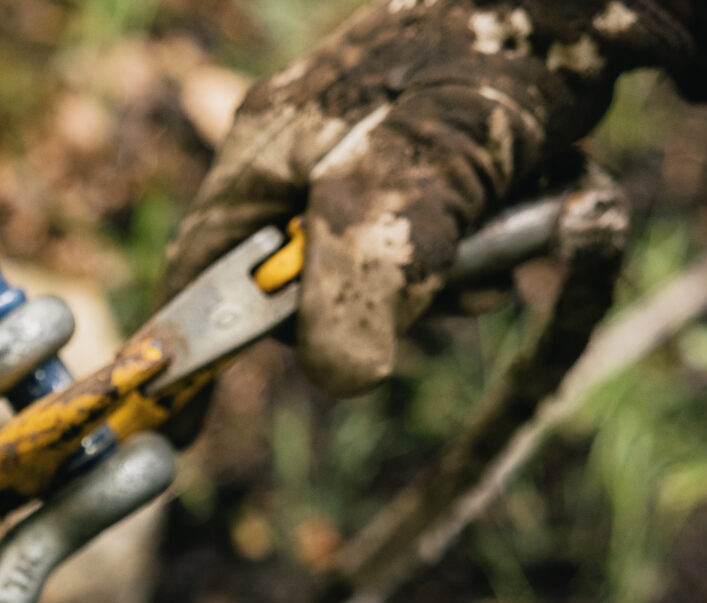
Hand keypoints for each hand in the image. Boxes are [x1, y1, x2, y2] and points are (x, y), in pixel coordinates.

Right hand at [162, 0, 686, 392]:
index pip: (201, 272)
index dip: (193, 351)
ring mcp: (366, 155)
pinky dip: (475, 251)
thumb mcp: (406, 186)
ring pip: (378, 268)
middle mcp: (302, 154)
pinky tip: (518, 231)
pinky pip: (432, 239)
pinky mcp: (429, 156)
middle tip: (438, 304)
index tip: (189, 429)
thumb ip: (359, 285)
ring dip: (440, 283)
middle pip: (300, 284)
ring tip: (496, 257)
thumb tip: (341, 378)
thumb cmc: (481, 70)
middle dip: (370, 312)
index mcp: (263, 153)